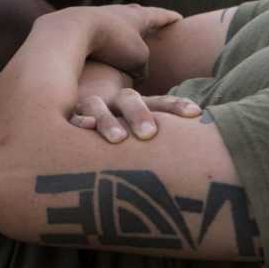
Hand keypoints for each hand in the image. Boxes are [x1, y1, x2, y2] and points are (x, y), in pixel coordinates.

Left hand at [46, 4, 182, 79]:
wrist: (73, 31)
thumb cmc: (111, 44)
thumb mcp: (137, 59)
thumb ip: (142, 68)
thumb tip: (135, 75)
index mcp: (137, 16)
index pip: (159, 15)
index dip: (169, 18)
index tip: (178, 17)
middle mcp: (118, 12)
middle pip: (135, 13)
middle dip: (144, 18)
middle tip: (151, 19)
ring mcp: (97, 17)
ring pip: (114, 22)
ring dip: (121, 30)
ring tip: (124, 35)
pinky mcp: (80, 27)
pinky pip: (97, 32)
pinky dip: (102, 39)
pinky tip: (98, 45)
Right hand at [71, 89, 200, 143]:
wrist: (72, 108)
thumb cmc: (118, 134)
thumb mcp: (139, 135)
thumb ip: (165, 144)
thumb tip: (203, 168)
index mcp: (137, 106)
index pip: (159, 102)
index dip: (176, 106)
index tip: (195, 114)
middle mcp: (114, 104)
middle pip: (130, 99)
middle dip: (140, 114)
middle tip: (150, 134)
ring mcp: (89, 108)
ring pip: (98, 107)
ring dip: (108, 120)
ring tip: (118, 138)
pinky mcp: (65, 119)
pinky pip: (71, 119)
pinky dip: (78, 122)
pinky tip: (83, 128)